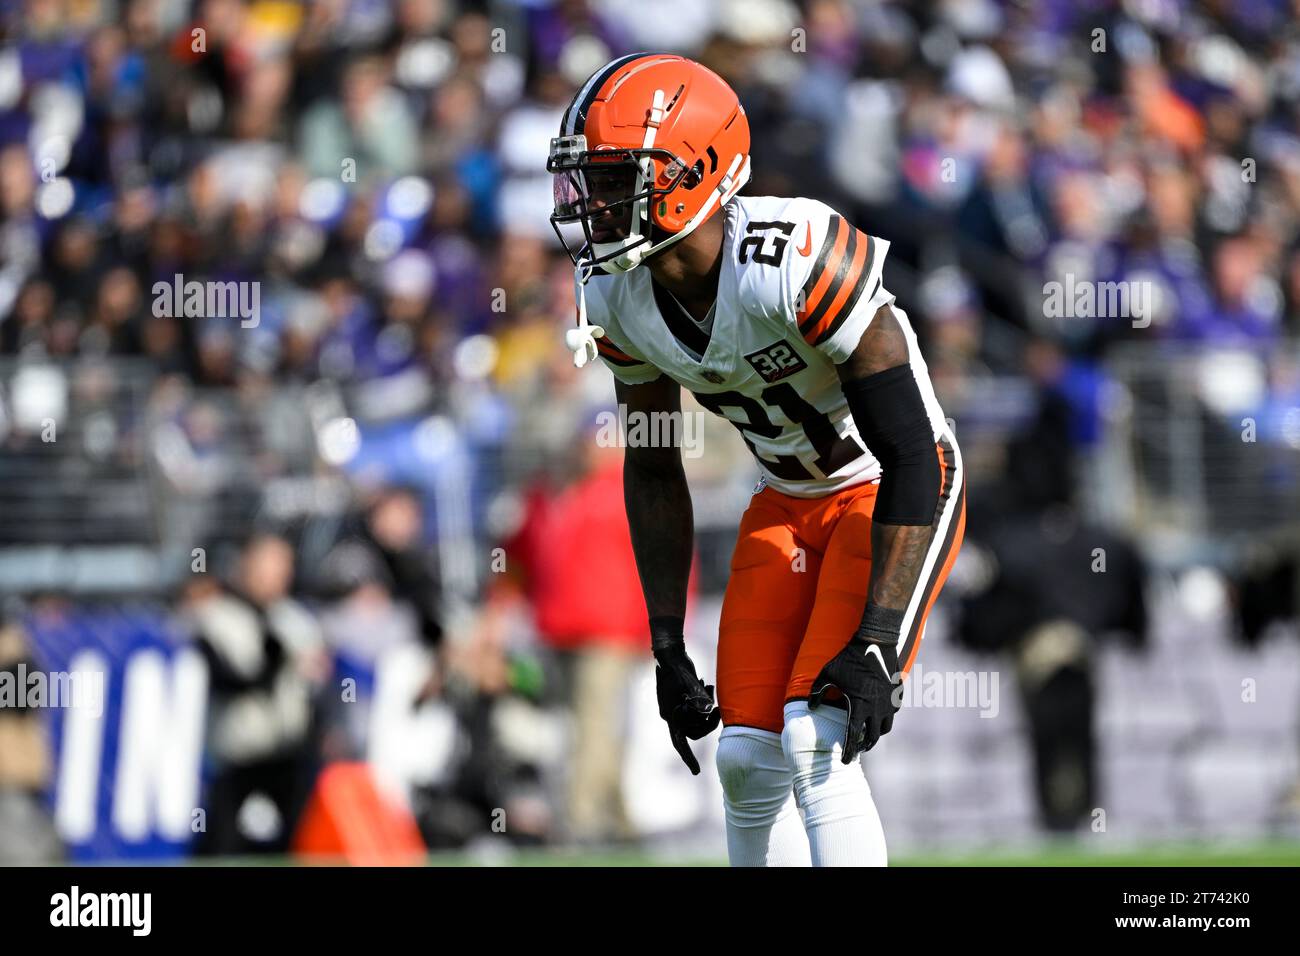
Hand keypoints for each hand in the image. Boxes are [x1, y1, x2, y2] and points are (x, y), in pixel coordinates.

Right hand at [653, 638, 719, 774]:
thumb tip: (709, 710)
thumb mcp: (686, 683)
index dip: (688, 758)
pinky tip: (706, 684)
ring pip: (700, 719)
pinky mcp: (686, 701)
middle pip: (696, 731)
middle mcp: (674, 715)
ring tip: (709, 687)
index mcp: (670, 715)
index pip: (679, 742)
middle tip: (718, 710)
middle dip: (709, 723)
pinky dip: (705, 699)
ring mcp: (679, 709)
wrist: (670, 654)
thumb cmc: (675, 668)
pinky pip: (700, 708)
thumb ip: (697, 697)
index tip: (696, 772)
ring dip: (708, 708)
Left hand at [809, 604, 904, 762]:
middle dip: (864, 746)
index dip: (848, 751)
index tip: (844, 761)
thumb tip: (811, 707)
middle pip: (872, 737)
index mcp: (859, 706)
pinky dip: (886, 718)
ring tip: (868, 734)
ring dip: (876, 733)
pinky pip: (893, 712)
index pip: (853, 736)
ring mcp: (889, 701)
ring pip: (885, 727)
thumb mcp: (827, 674)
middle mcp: (876, 708)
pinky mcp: (897, 694)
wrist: (875, 642)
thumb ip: (817, 692)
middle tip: (857, 749)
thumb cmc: (848, 658)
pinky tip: (879, 715)